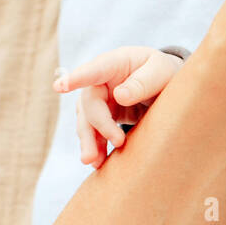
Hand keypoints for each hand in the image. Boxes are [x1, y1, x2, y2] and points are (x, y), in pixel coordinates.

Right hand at [53, 46, 184, 167]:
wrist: (166, 85)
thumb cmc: (164, 72)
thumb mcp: (162, 72)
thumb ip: (144, 82)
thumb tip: (120, 96)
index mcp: (116, 62)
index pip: (94, 70)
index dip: (76, 78)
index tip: (59, 87)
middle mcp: (101, 80)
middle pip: (90, 102)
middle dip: (98, 124)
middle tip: (118, 141)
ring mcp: (100, 99)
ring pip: (87, 121)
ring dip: (89, 141)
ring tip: (93, 161)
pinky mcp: (103, 115)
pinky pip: (94, 132)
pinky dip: (96, 146)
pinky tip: (98, 162)